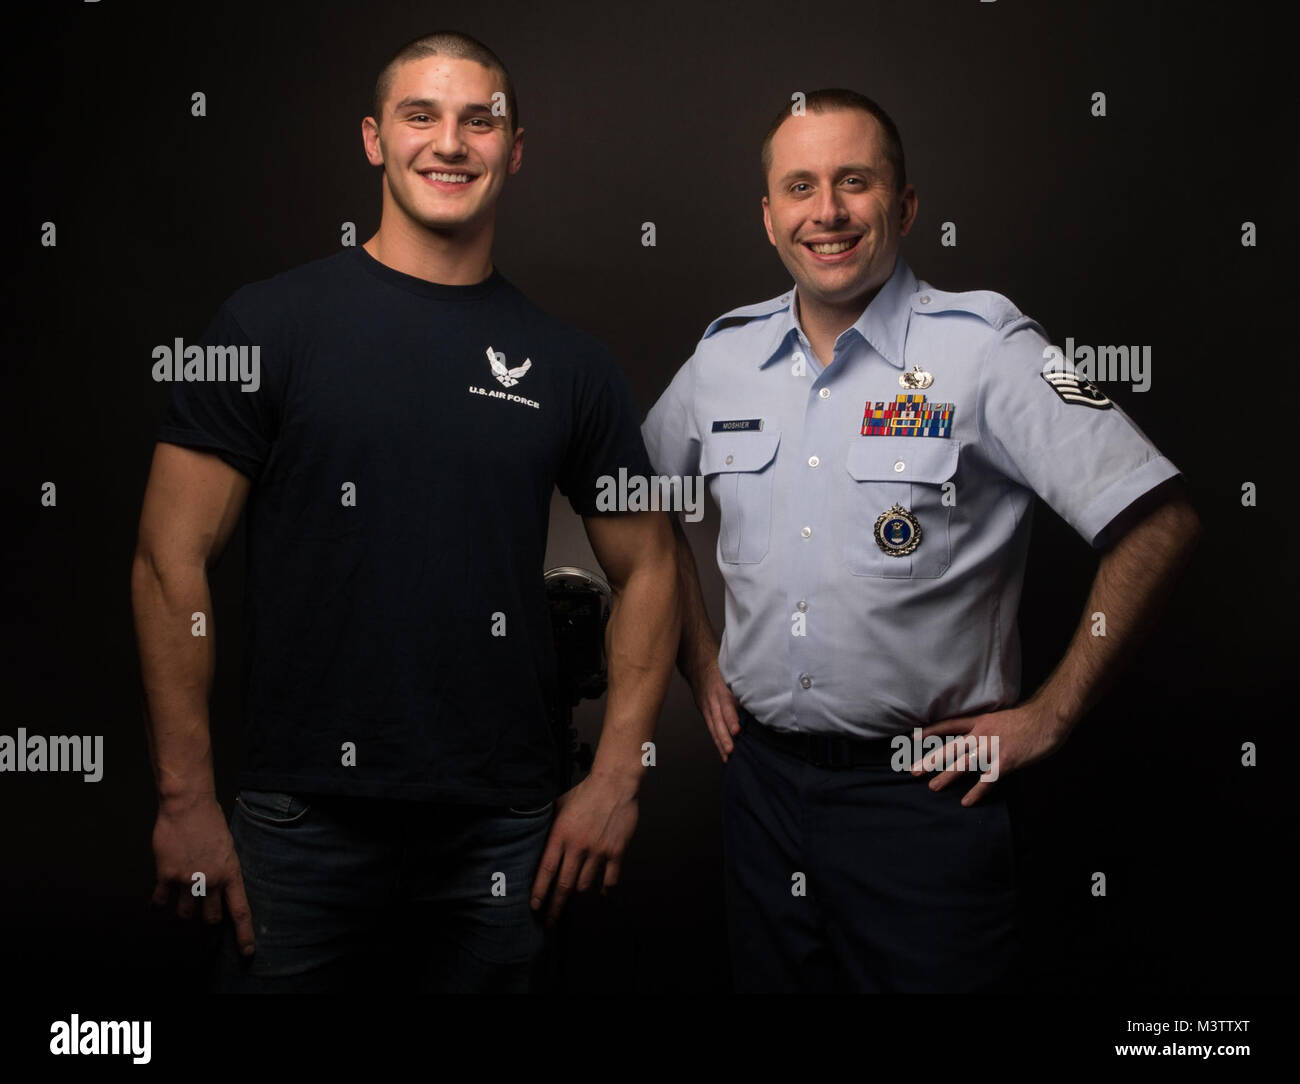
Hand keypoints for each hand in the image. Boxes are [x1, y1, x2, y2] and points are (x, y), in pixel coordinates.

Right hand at [150, 792, 255, 955]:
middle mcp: (211, 882)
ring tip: (183, 899)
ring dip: (184, 911)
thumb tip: (219, 886)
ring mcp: (188, 881)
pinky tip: (159, 900)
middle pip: (210, 918)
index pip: (240, 911)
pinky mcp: (166, 875)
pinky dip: (158, 902)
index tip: (247, 952)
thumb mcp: (227, 848)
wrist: (188, 806)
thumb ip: (223, 870)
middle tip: (204, 912)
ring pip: (185, 914)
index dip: (244, 934)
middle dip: (207, 919)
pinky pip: (160, 901)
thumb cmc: (210, 822)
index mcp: (231, 874)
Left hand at [529, 770, 638, 926]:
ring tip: (573, 897)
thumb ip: (548, 824)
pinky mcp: (616, 851)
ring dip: (578, 893)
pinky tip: (602, 892)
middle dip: (555, 906)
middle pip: (564, 884)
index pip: (546, 870)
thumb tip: (534, 836)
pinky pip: (610, 879)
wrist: (614, 784)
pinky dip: (605, 889)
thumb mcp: (559, 806)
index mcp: (561, 834)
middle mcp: (578, 846)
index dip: (539, 891)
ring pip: (585, 884)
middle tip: (550, 921)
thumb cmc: (585, 793)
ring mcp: (598, 850)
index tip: (534, 907)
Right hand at [689, 658, 740, 761]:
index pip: (726, 707)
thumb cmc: (721, 672)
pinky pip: (711, 728)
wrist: (698, 667)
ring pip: (713, 728)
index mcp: (722, 690)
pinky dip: (716, 740)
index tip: (737, 731)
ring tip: (727, 757)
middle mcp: (713, 701)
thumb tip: (761, 703)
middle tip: (731, 750)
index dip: (731, 719)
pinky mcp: (704, 713)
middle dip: (724, 737)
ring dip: (720, 743)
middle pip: (718, 721)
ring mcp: (707, 708)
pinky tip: (723, 752)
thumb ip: (742, 689)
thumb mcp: (731, 676)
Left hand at [908, 700, 1070, 806]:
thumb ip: (988, 729)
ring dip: (947, 776)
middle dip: (931, 760)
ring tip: (933, 787)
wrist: (1047, 718)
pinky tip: (967, 801)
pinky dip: (977, 791)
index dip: (930, 731)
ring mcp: (993, 748)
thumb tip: (977, 739)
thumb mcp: (1001, 718)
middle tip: (913, 770)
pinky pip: (987, 779)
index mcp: (980, 722)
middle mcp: (982, 734)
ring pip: (964, 764)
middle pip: (950, 748)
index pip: (949, 725)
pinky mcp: (1006, 761)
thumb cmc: (1028, 720)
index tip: (912, 738)